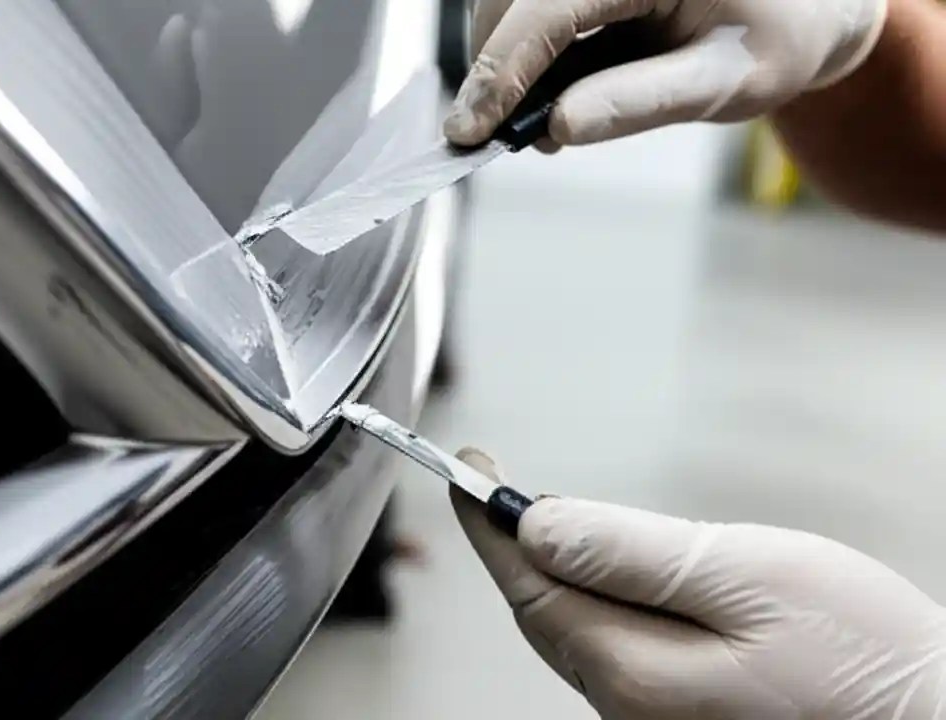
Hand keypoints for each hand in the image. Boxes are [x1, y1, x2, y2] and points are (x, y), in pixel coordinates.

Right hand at [443, 0, 887, 147]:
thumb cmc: (779, 35)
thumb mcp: (725, 81)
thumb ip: (640, 102)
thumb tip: (557, 129)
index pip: (547, 12)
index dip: (499, 75)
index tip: (468, 134)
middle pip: (514, 1)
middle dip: (494, 67)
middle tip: (498, 135)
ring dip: (505, 56)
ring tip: (528, 117)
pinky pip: (536, 1)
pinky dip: (526, 41)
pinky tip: (543, 86)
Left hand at [452, 448, 945, 718]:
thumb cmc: (867, 667)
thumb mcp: (749, 577)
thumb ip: (633, 553)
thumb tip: (539, 525)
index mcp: (632, 670)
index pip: (527, 584)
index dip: (489, 522)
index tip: (469, 470)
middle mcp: (628, 710)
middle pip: (545, 613)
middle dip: (517, 546)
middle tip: (499, 486)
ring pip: (580, 633)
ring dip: (559, 575)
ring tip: (555, 519)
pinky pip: (619, 655)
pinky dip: (603, 606)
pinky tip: (621, 580)